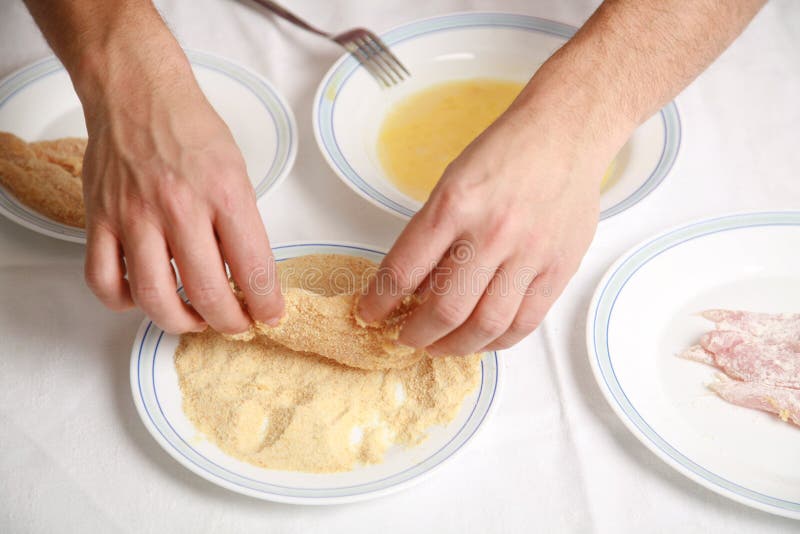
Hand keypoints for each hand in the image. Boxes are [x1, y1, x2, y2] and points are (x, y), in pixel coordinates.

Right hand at [79, 47, 282, 333]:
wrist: (136, 93)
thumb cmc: (191, 129)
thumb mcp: (237, 171)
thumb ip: (242, 224)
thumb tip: (249, 275)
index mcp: (224, 194)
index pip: (253, 267)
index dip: (267, 304)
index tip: (271, 315)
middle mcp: (179, 207)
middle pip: (206, 292)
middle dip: (229, 323)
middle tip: (236, 324)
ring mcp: (134, 216)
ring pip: (154, 297)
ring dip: (180, 322)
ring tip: (195, 317)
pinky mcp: (99, 219)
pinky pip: (103, 280)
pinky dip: (123, 301)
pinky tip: (144, 295)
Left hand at [358, 91, 618, 354]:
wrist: (566, 133)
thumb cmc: (505, 153)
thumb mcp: (452, 182)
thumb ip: (434, 234)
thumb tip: (414, 288)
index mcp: (454, 205)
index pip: (404, 270)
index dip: (379, 303)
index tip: (370, 314)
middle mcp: (491, 232)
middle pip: (445, 310)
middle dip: (416, 334)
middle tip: (406, 338)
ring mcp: (529, 254)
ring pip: (486, 325)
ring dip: (455, 346)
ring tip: (439, 346)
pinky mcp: (559, 268)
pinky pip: (525, 322)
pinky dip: (497, 342)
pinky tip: (480, 340)